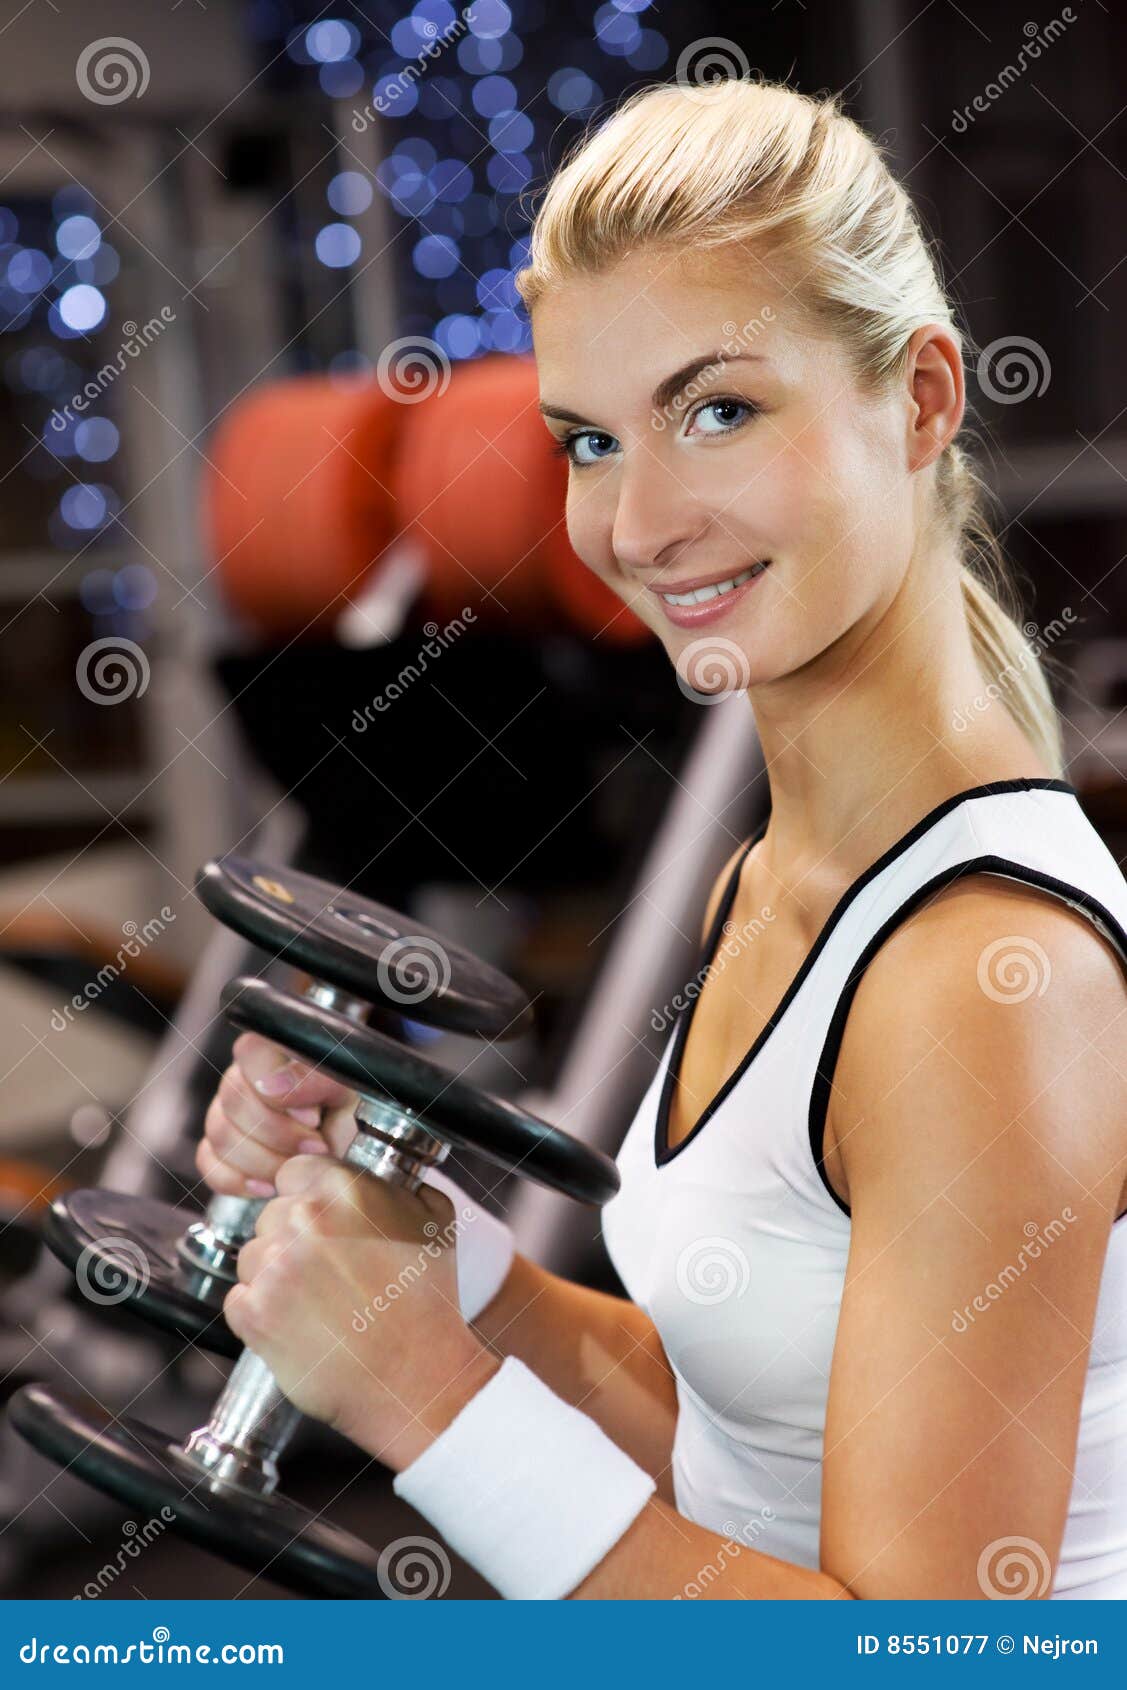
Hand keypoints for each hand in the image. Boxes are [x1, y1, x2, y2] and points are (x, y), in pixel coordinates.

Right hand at [198, 1032, 358, 1198]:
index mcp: (274, 1051)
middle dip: (279, 1134)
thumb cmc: (355, 1111)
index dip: (277, 1087)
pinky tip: (270, 1185)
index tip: (312, 1116)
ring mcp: (226, 1116)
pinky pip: (210, 1165)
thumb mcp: (349, 1088)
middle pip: (233, 1101)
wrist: (355, 1149)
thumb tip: (273, 1085)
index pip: (250, 1051)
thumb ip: (315, 1077)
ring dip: (265, 1161)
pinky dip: (240, 1181)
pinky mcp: (220, 1152)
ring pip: (221, 1136)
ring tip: (300, 1166)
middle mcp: (243, 1079)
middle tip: (316, 1146)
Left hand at [222, 1154, 500, 1471]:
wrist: (415, 1377)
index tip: (319, 1221)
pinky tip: (298, 1324)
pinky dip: (260, 1313)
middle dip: (291, 1238)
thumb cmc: (427, 1305)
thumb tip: (390, 1180)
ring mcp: (274, 1266)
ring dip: (274, 1275)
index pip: (295, 1171)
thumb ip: (404, 1188)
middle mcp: (303, 1220)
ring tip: (316, 1303)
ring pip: (252, 1256)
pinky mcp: (255, 1313)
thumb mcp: (434, 1224)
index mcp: (344, 1189)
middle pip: (271, 1214)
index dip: (307, 1197)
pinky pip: (238, 1299)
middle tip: (325, 1271)